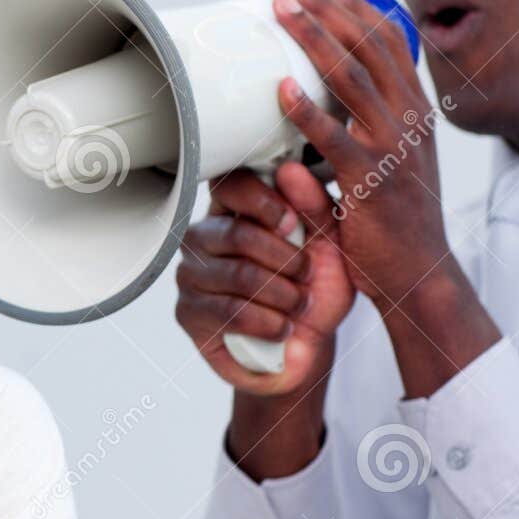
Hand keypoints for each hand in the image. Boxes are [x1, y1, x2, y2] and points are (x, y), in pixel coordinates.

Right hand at [176, 162, 355, 396]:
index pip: (230, 185)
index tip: (292, 224)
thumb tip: (290, 170)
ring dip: (282, 295)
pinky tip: (282, 328)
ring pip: (237, 276)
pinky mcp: (188, 313)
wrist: (307, 348)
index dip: (263, 202)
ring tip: (299, 306)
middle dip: (284, 260)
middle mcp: (205, 238)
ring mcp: (191, 275)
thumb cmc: (315, 292)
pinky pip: (229, 312)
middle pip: (236, 234)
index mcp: (236, 212)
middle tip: (306, 275)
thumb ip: (315, 207)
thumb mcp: (330, 247)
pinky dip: (268, 323)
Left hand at [268, 0, 460, 310]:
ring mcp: (393, 148)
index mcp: (414, 109)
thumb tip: (317, 96)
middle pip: (366, 44)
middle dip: (323, 7)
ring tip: (279, 10)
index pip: (385, 40)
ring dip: (312, 37)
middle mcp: (409, 118)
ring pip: (351, 77)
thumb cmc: (394, 222)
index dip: (348, 7)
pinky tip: (281, 88)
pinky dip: (307, 110)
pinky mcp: (371, 182)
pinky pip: (334, 139)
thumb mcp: (386, 161)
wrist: (419, 276)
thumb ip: (360, 128)